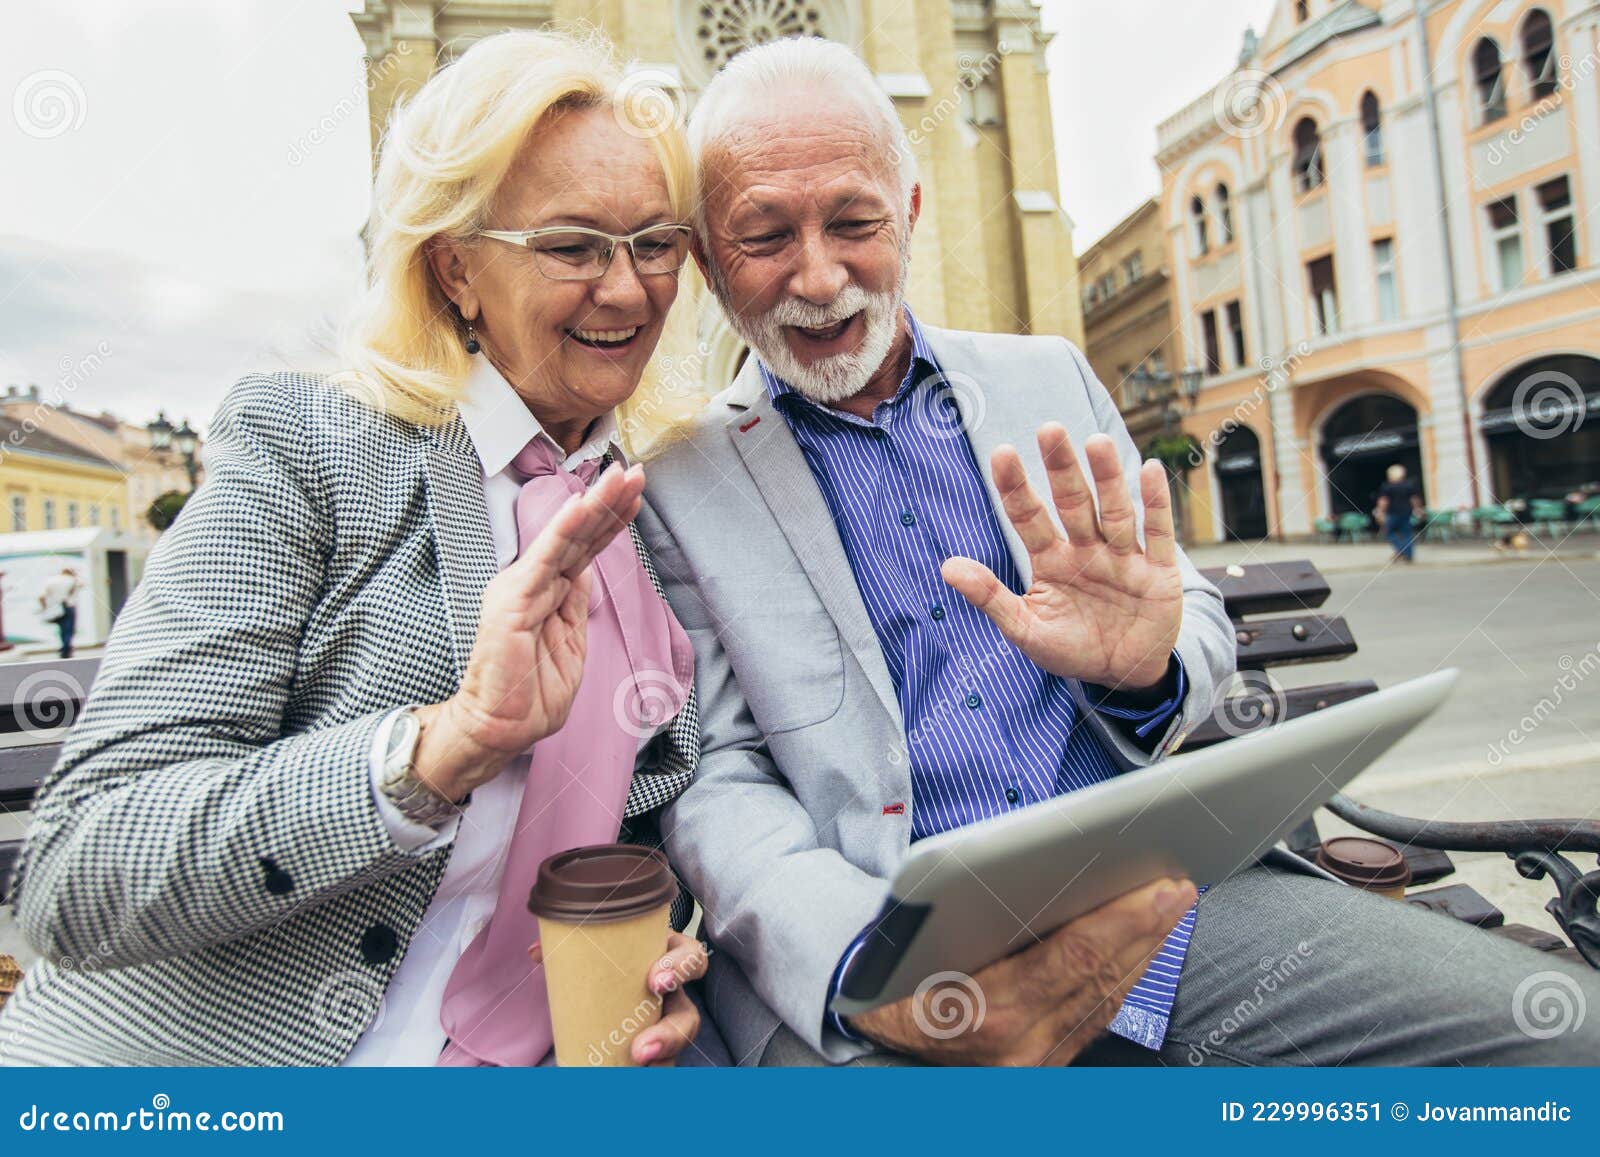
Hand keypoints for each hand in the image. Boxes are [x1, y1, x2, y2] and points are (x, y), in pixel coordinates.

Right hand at [413, 463, 646, 801]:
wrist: (500, 728)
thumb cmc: (532, 694)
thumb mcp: (570, 643)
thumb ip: (575, 605)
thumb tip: (587, 571)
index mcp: (548, 591)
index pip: (585, 548)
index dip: (610, 520)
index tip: (636, 493)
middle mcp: (532, 581)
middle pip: (579, 535)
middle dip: (609, 502)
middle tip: (635, 471)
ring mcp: (521, 587)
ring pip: (565, 538)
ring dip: (594, 505)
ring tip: (620, 477)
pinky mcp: (513, 601)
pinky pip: (545, 560)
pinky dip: (564, 531)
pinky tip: (582, 506)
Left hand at [528, 930, 708, 1065]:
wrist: (605, 976)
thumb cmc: (609, 955)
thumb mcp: (599, 945)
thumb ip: (573, 945)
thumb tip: (536, 952)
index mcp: (667, 957)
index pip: (691, 958)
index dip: (680, 969)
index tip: (655, 982)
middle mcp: (674, 994)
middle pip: (688, 1016)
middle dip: (670, 1035)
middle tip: (641, 1051)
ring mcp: (665, 1024)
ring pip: (676, 1051)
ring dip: (659, 1065)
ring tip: (635, 1074)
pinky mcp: (654, 1047)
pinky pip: (659, 1067)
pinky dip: (649, 1076)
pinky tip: (632, 1083)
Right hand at [846, 877, 1195, 1064]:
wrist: (864, 1032)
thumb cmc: (884, 975)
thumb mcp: (911, 937)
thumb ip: (970, 913)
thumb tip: (1034, 870)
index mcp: (985, 1015)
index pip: (1072, 961)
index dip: (1121, 922)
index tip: (1155, 889)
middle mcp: (1017, 1050)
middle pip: (1098, 981)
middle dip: (1145, 930)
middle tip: (1177, 886)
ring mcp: (1033, 1065)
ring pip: (1105, 1002)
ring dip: (1143, 951)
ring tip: (1169, 908)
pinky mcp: (1042, 1067)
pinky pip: (1095, 1019)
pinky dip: (1123, 979)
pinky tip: (1139, 950)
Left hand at [941, 424, 1181, 690]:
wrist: (1123, 675)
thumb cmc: (1071, 649)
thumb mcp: (1026, 630)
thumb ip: (990, 598)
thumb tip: (946, 567)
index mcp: (1051, 560)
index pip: (1029, 517)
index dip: (1016, 487)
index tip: (1002, 454)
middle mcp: (1087, 550)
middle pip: (1072, 503)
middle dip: (1062, 468)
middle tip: (1049, 430)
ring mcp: (1123, 557)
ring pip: (1114, 511)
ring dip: (1108, 478)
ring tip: (1097, 443)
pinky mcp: (1158, 572)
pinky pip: (1156, 533)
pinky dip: (1155, 504)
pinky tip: (1149, 470)